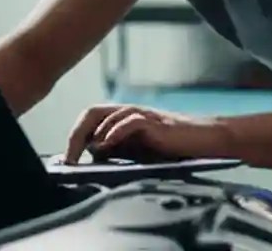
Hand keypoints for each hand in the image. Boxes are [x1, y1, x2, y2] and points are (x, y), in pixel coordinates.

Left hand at [65, 104, 232, 163]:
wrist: (205, 141)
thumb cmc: (173, 148)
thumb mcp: (138, 151)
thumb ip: (118, 149)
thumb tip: (92, 154)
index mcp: (122, 117)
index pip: (90, 119)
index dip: (75, 136)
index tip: (66, 160)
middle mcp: (128, 111)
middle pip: (92, 113)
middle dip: (76, 134)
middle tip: (69, 158)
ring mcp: (141, 114)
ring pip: (106, 114)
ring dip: (91, 135)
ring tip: (83, 154)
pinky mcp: (154, 122)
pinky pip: (129, 121)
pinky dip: (114, 132)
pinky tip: (106, 146)